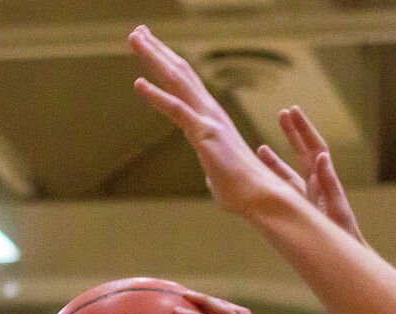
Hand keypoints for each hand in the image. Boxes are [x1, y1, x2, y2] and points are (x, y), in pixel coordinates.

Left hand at [129, 27, 286, 217]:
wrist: (261, 198)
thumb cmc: (241, 190)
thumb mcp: (219, 176)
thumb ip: (212, 169)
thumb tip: (211, 176)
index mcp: (210, 118)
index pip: (184, 84)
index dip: (166, 63)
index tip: (151, 46)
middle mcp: (209, 112)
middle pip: (179, 72)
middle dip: (156, 50)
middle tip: (137, 32)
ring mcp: (207, 120)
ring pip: (177, 80)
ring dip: (154, 58)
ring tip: (135, 38)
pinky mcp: (204, 134)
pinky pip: (177, 110)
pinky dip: (156, 96)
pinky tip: (138, 84)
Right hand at [256, 107, 364, 244]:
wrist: (342, 253)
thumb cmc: (342, 233)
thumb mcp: (337, 207)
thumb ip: (329, 182)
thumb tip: (323, 156)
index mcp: (324, 180)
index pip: (314, 148)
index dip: (304, 130)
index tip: (293, 112)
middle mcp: (315, 184)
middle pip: (303, 153)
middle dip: (293, 133)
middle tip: (282, 114)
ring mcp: (305, 196)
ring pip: (288, 171)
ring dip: (276, 159)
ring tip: (259, 148)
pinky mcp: (297, 209)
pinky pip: (282, 191)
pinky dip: (271, 182)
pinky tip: (258, 180)